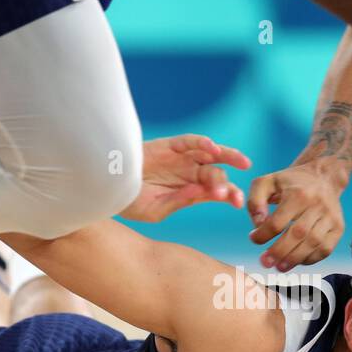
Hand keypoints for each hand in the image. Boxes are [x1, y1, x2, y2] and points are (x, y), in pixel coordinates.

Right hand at [120, 134, 249, 222]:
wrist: (108, 186)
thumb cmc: (130, 201)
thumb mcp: (156, 210)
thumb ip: (179, 202)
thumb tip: (202, 193)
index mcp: (191, 191)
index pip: (217, 192)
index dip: (229, 194)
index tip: (238, 203)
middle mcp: (190, 174)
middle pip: (217, 174)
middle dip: (225, 183)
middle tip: (232, 193)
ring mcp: (182, 159)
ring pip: (210, 154)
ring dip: (227, 156)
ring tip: (243, 162)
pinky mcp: (170, 145)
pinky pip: (190, 141)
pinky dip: (202, 142)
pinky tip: (212, 148)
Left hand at [246, 161, 344, 270]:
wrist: (323, 177)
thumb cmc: (291, 183)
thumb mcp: (267, 182)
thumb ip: (255, 201)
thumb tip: (258, 224)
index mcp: (298, 194)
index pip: (278, 221)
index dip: (263, 235)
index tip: (254, 239)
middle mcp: (317, 205)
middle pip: (297, 234)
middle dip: (279, 252)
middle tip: (265, 262)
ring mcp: (330, 217)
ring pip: (313, 244)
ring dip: (294, 259)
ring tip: (279, 266)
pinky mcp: (338, 228)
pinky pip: (325, 249)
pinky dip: (311, 259)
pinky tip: (297, 261)